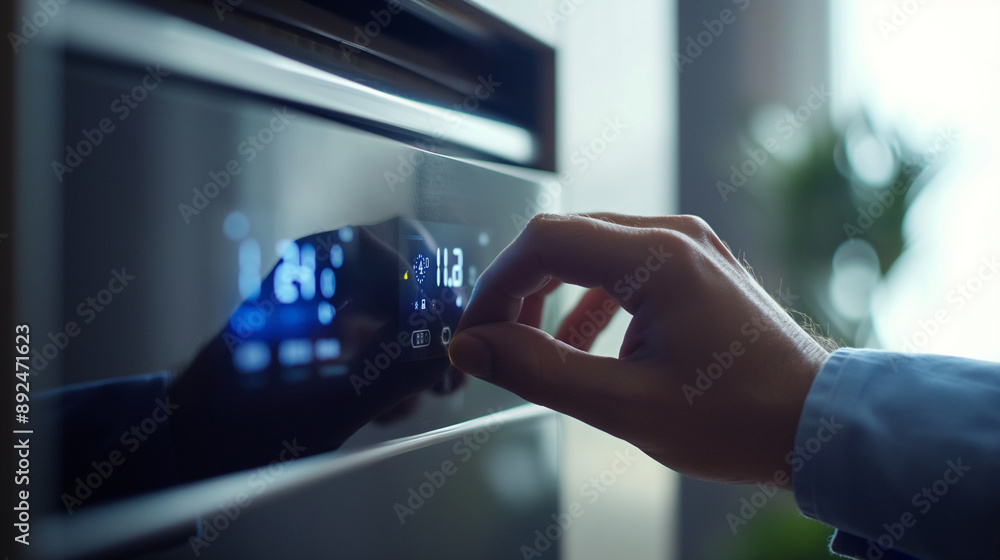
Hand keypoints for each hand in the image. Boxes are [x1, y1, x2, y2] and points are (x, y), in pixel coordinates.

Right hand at [449, 213, 829, 485]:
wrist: (818, 423)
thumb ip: (539, 372)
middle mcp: (673, 237)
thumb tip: (474, 349)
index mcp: (658, 258)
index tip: (474, 334)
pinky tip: (582, 345)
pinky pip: (622, 268)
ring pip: (590, 251)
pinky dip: (589, 301)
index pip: (544, 243)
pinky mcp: (696, 268)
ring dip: (551, 296)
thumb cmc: (738, 418)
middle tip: (493, 343)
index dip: (496, 286)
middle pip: (563, 240)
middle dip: (518, 291)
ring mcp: (689, 248)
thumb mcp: (625, 404)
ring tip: (533, 349)